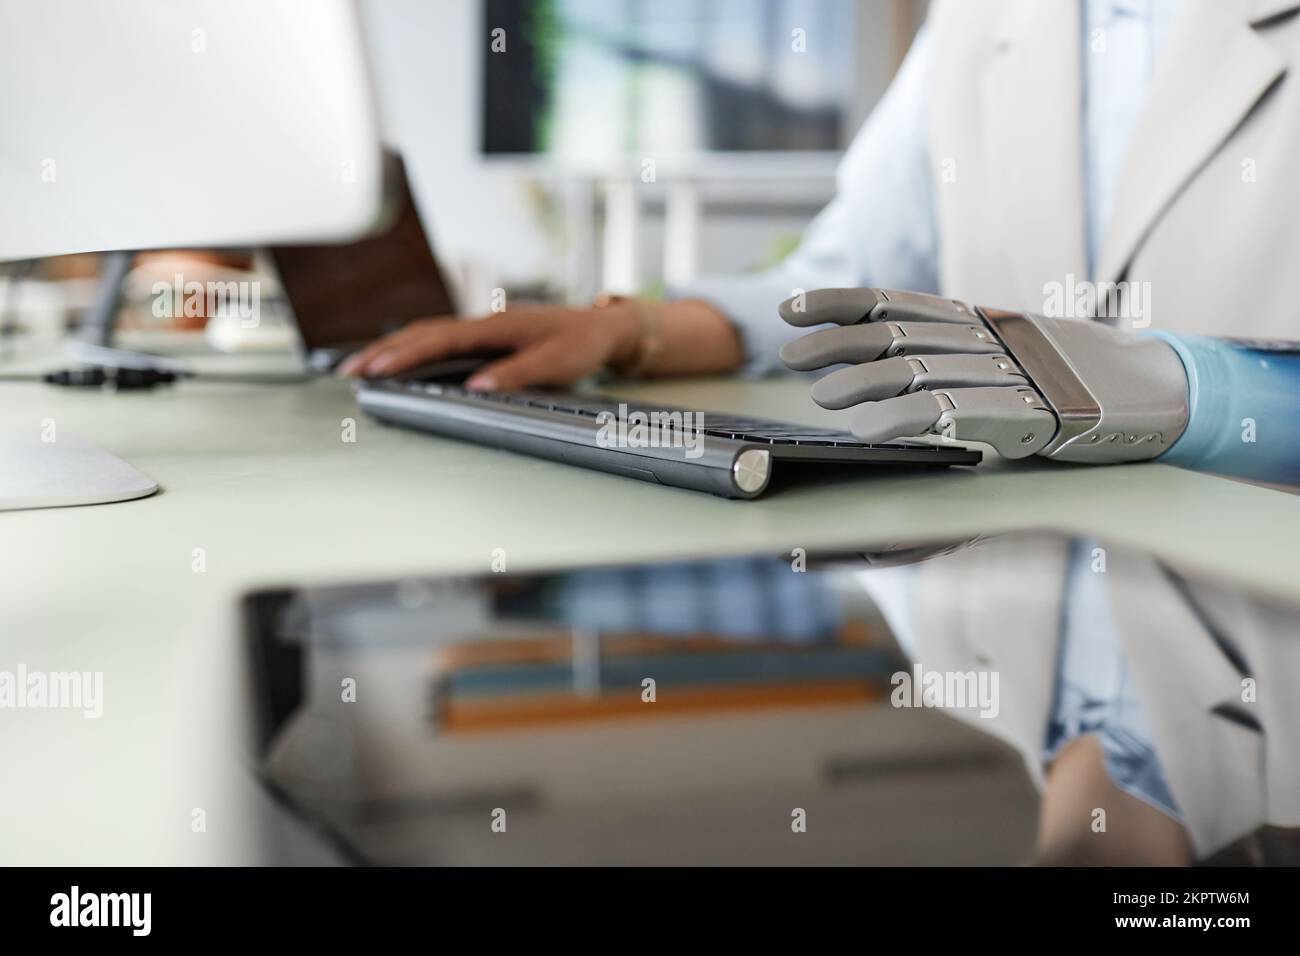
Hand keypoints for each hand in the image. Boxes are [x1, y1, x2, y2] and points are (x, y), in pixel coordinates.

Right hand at [337, 304, 641, 389]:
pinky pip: (439, 338)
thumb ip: (516, 375)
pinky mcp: (485, 336)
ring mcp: (482, 327)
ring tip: (360, 366)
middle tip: (347, 371)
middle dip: (381, 351)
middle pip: (421, 333)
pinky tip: (399, 359)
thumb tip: (477, 389)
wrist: (602, 328)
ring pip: (427, 333)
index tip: (376, 370)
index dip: (405, 355)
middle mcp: (484, 322)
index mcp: (496, 326)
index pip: (439, 340)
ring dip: (392, 348)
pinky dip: (413, 347)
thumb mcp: (555, 364)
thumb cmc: (581, 344)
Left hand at [778, 288, 1189, 461]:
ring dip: (860, 382)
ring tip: (818, 395)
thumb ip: (955, 349)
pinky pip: (950, 415)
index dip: (840, 302)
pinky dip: (901, 421)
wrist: (1154, 398)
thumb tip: (884, 357)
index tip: (793, 308)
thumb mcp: (1010, 351)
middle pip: (896, 334)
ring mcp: (1005, 374)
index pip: (896, 302)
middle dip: (836, 343)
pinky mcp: (1023, 416)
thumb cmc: (1072, 383)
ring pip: (916, 371)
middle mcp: (987, 338)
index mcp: (980, 318)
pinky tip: (865, 430)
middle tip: (789, 356)